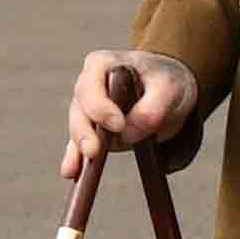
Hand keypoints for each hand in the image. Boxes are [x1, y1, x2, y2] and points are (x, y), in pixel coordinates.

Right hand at [65, 48, 202, 168]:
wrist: (168, 91)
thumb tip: (129, 132)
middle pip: (80, 108)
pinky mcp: (93, 131)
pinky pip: (80, 145)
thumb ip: (152, 106)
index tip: (118, 124)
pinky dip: (75, 159)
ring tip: (76, 170)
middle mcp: (90, 85)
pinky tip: (70, 173)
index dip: (101, 106)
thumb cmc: (166, 80)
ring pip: (78, 128)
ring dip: (78, 148)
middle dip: (84, 131)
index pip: (92, 84)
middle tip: (95, 151)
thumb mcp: (169, 88)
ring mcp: (89, 110)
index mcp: (103, 65)